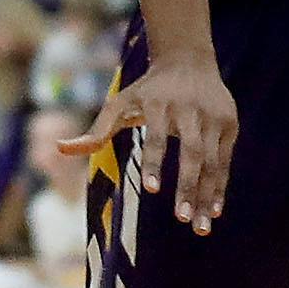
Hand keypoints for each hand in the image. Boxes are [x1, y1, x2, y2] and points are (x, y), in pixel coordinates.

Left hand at [62, 50, 236, 234]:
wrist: (189, 60)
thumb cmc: (147, 90)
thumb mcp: (119, 103)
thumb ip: (95, 130)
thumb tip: (59, 148)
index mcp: (157, 103)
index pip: (155, 136)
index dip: (154, 162)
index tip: (152, 190)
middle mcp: (188, 109)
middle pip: (191, 152)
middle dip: (187, 186)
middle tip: (181, 219)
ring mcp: (212, 116)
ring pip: (212, 161)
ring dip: (207, 195)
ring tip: (200, 227)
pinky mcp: (229, 123)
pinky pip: (224, 160)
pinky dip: (220, 186)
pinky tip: (213, 211)